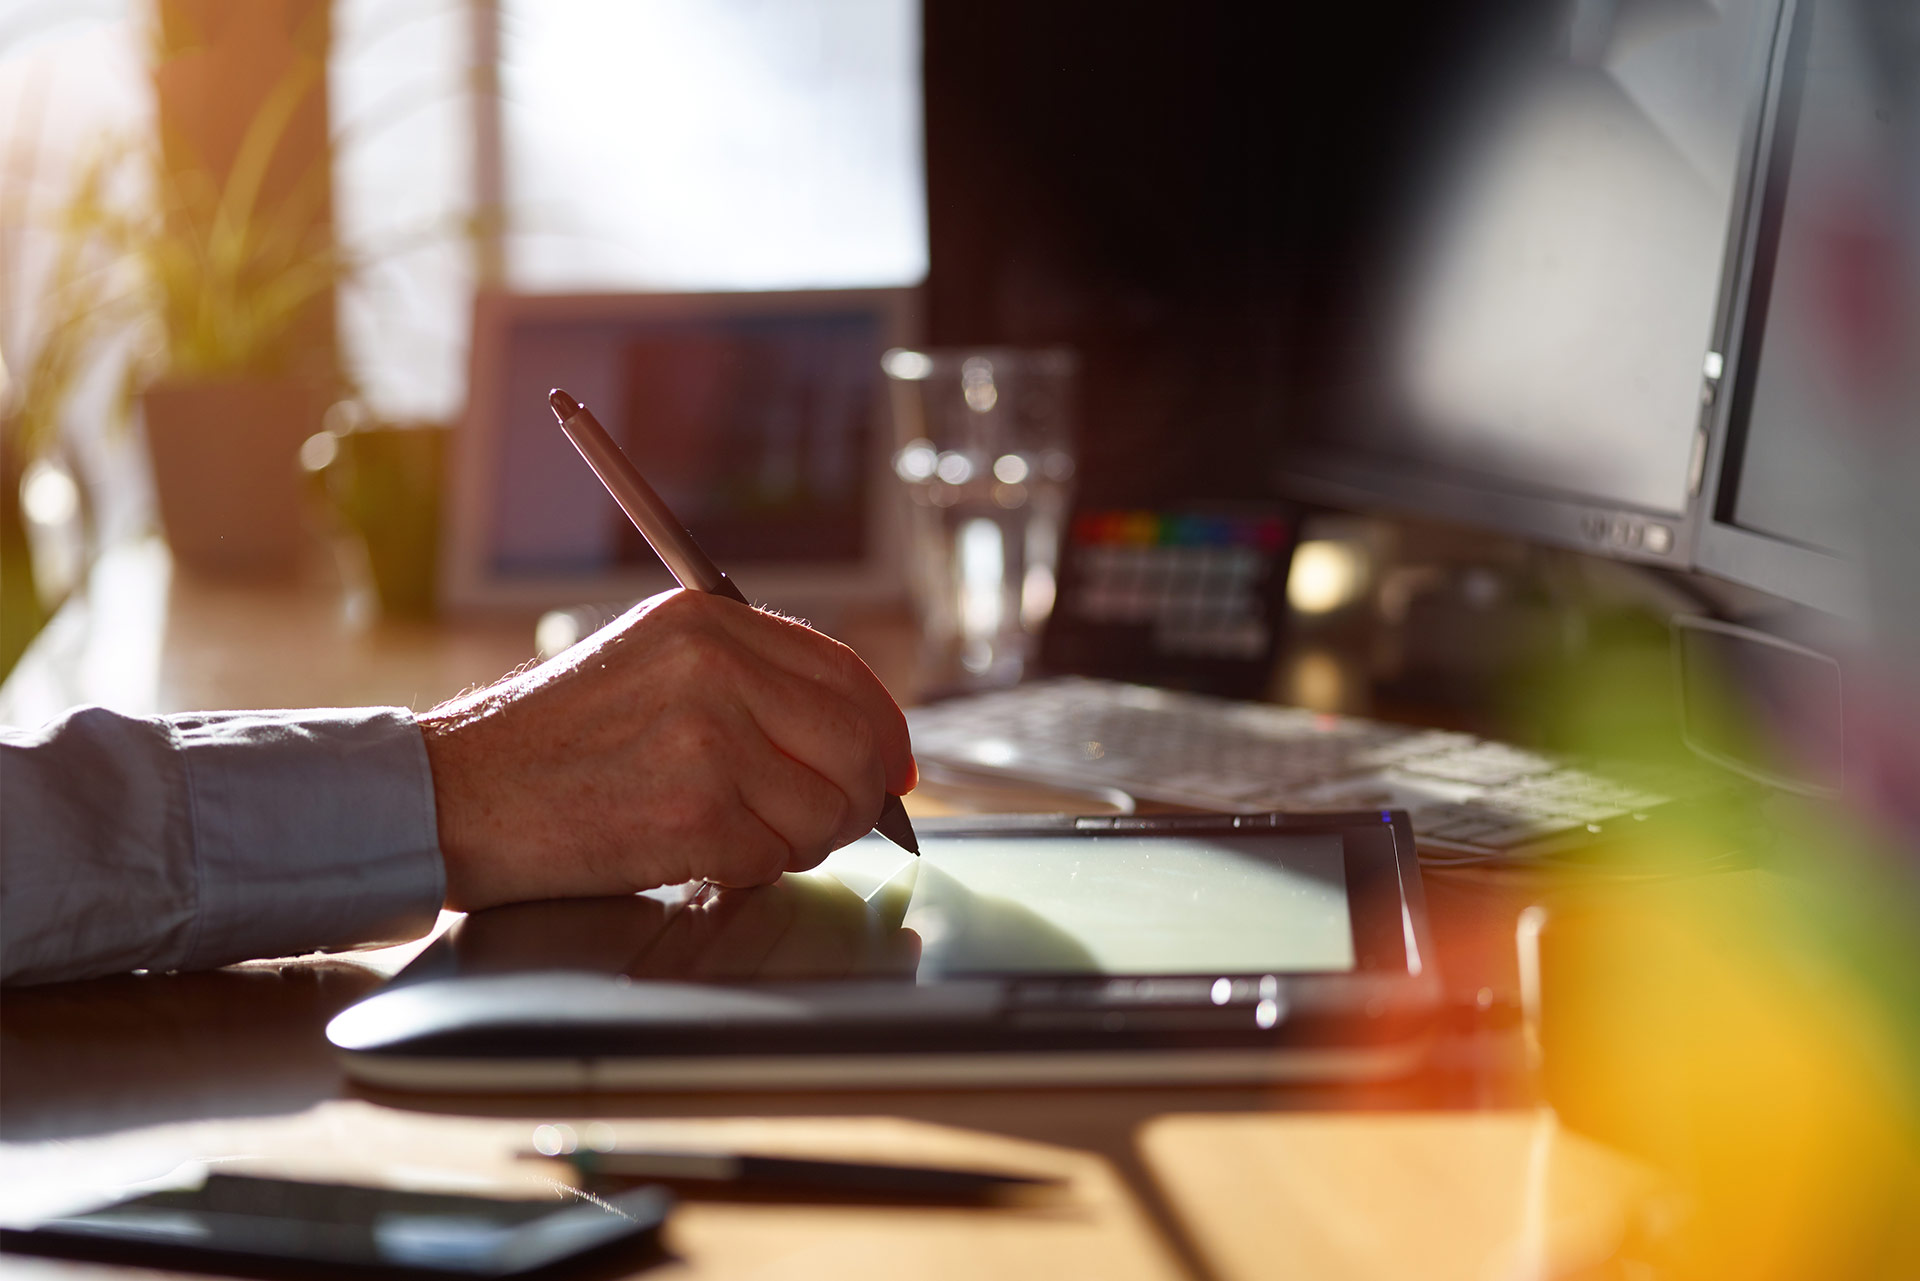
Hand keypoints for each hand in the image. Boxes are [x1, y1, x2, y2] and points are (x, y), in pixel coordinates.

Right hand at [417, 589, 916, 910]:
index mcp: (708, 619)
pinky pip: (774, 858)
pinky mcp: (695, 813)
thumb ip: (746, 680)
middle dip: (861, 795)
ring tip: (740, 837)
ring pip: (827, 809)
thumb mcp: (648, 664)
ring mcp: (709, 739)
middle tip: (834, 822)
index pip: (844, 672)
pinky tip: (696, 854)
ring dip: (800, 842)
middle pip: (858, 741)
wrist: (453, 793)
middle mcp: (716, 667)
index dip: (883, 726)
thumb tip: (857, 733)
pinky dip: (747, 872)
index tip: (892, 765)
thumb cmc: (546, 742)